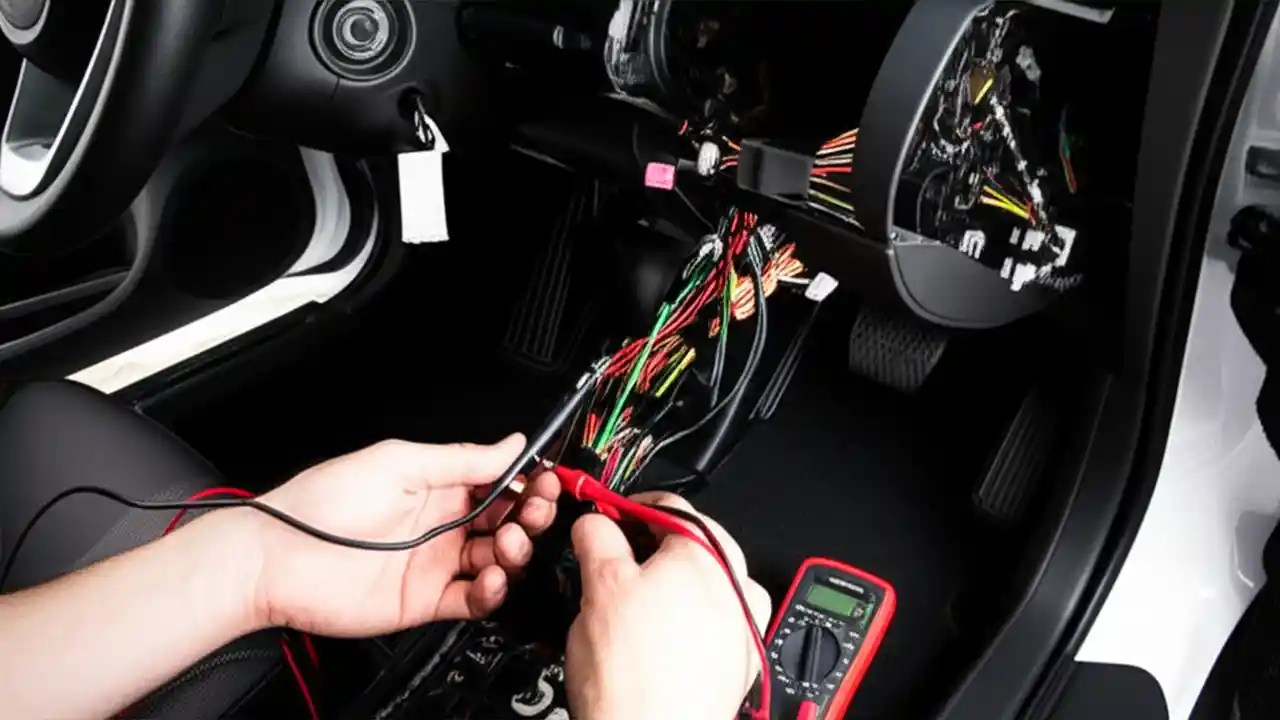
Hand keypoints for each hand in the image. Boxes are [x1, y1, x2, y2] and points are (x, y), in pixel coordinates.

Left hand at [240, 435, 558, 636]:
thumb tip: (512, 442)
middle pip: (507, 521)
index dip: (527, 481)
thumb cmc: (322, 503)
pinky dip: (493, 591)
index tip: (543, 479)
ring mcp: (435, 563)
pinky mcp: (426, 601)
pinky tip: (492, 577)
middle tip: (534, 511)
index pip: (499, 482)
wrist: (278, 558)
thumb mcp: (399, 461)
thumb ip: (462, 458)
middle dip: (530, 515)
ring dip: (516, 551)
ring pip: (498, 560)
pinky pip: (474, 600)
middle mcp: (442, 523)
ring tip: (508, 543)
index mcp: (437, 484)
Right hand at [564, 493, 770, 719]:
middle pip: (691, 545)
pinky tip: (655, 642)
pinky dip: (685, 623)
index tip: (607, 520)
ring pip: (702, 585)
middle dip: (650, 549)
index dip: (629, 509)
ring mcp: (743, 625)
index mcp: (707, 552)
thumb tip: (596, 523)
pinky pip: (711, 624)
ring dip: (668, 586)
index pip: (668, 507)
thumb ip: (598, 538)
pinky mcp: (740, 661)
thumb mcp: (598, 586)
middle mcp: (736, 583)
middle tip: (613, 563)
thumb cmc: (634, 676)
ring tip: (631, 609)